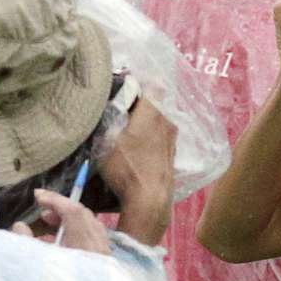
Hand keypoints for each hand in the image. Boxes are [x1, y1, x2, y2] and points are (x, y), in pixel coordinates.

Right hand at [12, 189, 111, 254]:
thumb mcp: (35, 266)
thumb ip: (26, 244)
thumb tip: (20, 225)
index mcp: (83, 246)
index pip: (74, 212)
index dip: (55, 199)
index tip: (37, 195)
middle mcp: (98, 248)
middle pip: (84, 215)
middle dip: (62, 206)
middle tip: (42, 209)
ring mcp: (103, 255)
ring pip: (90, 226)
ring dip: (70, 219)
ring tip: (48, 221)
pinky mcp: (104, 263)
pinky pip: (93, 238)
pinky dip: (78, 231)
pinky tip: (60, 240)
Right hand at [98, 97, 176, 245]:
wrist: (150, 198)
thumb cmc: (126, 167)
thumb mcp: (108, 140)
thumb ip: (110, 117)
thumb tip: (110, 102)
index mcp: (153, 112)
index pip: (152, 84)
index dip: (137, 82)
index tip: (122, 84)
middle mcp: (168, 120)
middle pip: (153, 102)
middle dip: (137, 102)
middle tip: (117, 107)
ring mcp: (172, 137)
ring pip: (157, 119)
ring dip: (143, 119)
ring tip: (124, 127)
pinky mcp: (172, 152)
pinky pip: (160, 134)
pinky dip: (149, 134)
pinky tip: (136, 145)